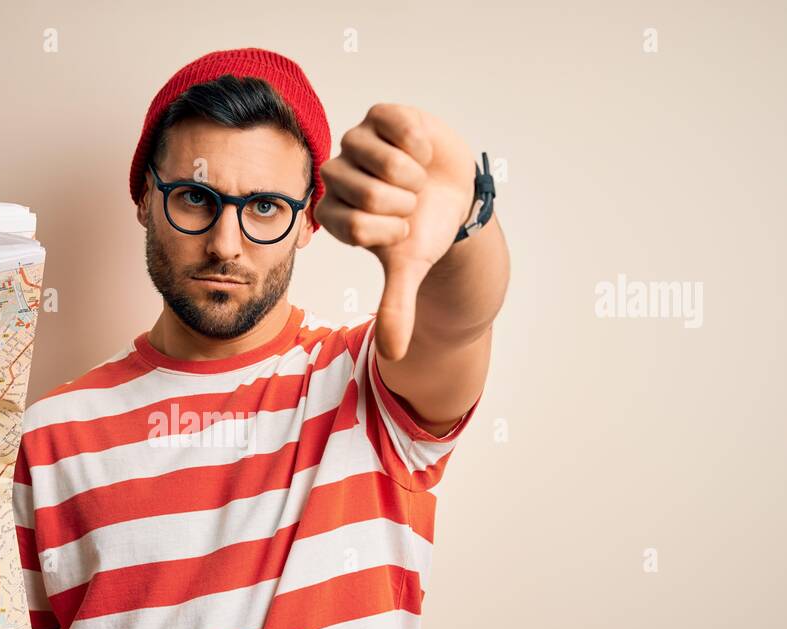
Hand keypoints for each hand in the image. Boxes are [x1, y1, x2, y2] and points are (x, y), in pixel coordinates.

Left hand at [316, 104, 475, 359]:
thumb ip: (396, 307)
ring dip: (413, 175)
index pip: (356, 226)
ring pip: (382, 160)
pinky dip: (419, 144)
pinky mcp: (380, 116)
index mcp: (333, 214)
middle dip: (405, 204)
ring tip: (416, 179)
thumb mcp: (410, 269)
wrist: (453, 194)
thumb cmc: (423, 230)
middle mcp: (336, 177)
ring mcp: (356, 143)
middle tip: (410, 203)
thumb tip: (393, 355)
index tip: (401, 230)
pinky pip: (397, 126)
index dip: (392, 231)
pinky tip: (422, 152)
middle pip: (367, 194)